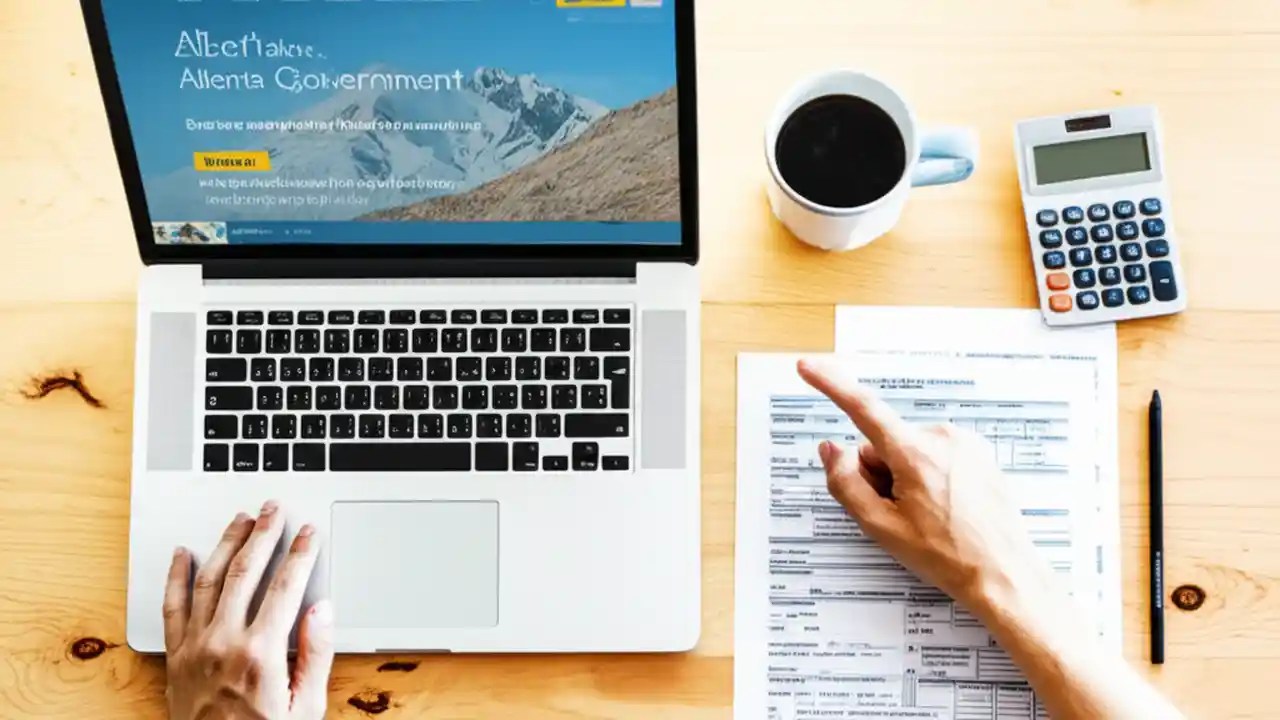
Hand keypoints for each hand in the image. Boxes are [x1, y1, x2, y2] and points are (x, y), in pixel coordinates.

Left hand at [163, 501, 332, 719]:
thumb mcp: (306, 707)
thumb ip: (316, 655)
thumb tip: (323, 611)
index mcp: (262, 653)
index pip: (287, 587)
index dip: (301, 554)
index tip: (309, 534)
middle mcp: (224, 643)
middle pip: (246, 571)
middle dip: (263, 534)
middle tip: (274, 509)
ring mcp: (195, 647)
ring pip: (208, 579)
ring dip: (225, 543)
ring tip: (240, 519)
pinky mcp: (176, 656)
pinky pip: (172, 606)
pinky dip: (176, 576)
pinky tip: (183, 553)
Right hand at [797, 358, 1054, 614]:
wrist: (1003, 574)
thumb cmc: (949, 556)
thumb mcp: (881, 527)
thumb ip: (846, 484)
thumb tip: (832, 451)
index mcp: (915, 453)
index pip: (861, 408)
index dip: (830, 384)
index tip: (808, 367)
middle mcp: (941, 438)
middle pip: (883, 443)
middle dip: (879, 473)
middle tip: (897, 513)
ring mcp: (963, 443)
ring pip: (907, 449)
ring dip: (904, 476)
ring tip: (926, 515)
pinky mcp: (977, 451)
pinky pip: (934, 454)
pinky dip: (928, 475)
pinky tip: (943, 507)